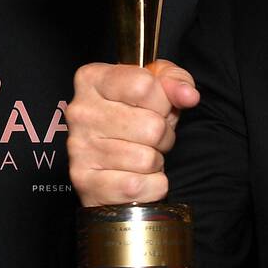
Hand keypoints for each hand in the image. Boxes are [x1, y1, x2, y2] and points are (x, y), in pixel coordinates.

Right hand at [65, 58, 200, 207]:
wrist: (112, 160)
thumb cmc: (136, 117)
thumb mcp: (158, 87)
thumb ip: (176, 81)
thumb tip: (188, 95)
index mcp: (92, 80)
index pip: (144, 85)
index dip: (163, 101)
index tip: (157, 107)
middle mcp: (81, 112)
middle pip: (151, 126)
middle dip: (163, 135)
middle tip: (152, 137)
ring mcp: (79, 148)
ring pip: (147, 159)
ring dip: (155, 161)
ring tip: (142, 154)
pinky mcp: (85, 182)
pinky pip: (138, 186)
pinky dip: (150, 185)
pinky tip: (137, 176)